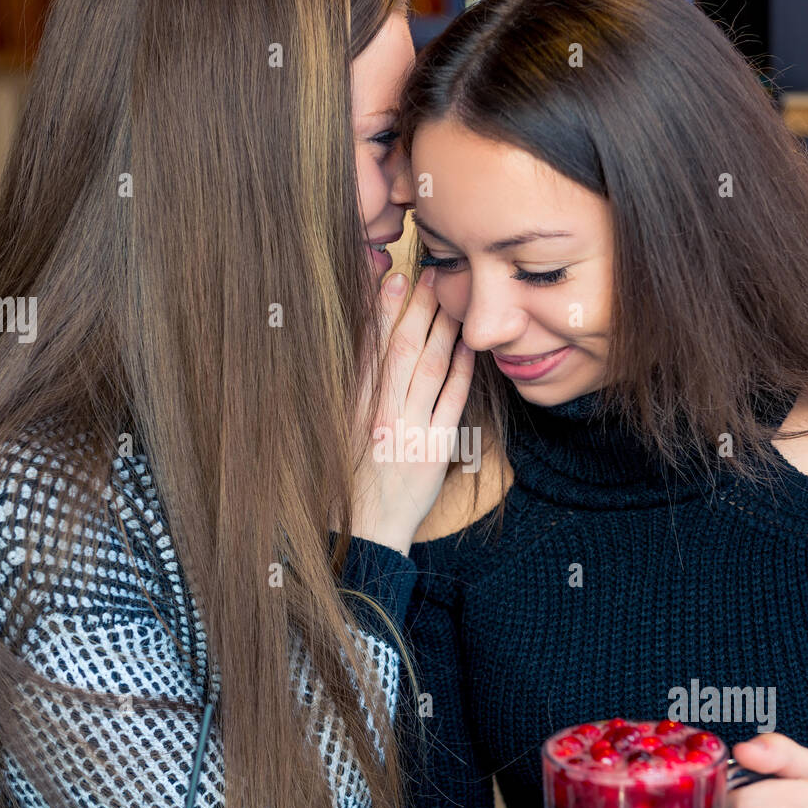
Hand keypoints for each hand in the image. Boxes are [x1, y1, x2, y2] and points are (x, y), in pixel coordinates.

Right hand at [351, 268, 474, 557]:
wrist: (365, 531)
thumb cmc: (350, 481)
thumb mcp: (339, 433)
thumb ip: (352, 392)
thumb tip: (364, 348)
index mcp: (351, 410)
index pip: (365, 350)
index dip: (378, 310)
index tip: (389, 278)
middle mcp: (377, 416)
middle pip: (398, 351)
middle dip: (414, 309)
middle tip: (428, 275)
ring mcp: (407, 432)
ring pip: (427, 369)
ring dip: (441, 330)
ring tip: (451, 299)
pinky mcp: (432, 451)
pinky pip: (450, 402)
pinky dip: (461, 371)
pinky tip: (468, 346)